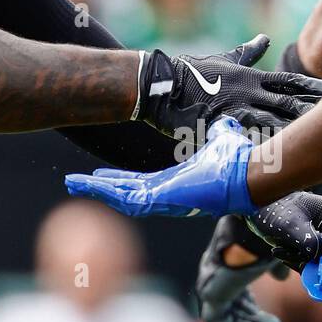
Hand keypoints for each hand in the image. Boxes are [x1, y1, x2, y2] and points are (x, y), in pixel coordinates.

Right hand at [65, 116, 256, 217]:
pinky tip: (91, 184)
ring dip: (97, 190)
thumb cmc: (239, 159)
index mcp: (175, 183)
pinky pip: (129, 199)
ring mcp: (164, 200)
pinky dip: (108, 192)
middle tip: (74, 183)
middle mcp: (166, 195)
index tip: (100, 175)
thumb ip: (220, 131)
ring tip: (73, 183)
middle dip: (98, 188)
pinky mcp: (164, 199)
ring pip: (121, 198)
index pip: (139, 185)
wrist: (249, 171)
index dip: (118, 180)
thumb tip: (227, 121)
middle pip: (123, 194)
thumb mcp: (222, 138)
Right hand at [136, 35, 321, 143]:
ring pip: (273, 122)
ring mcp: (237, 110)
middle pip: (289, 102)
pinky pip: (248, 139)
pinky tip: (282, 159)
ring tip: (320, 138)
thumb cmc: (193, 71)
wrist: (163, 84)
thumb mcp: (224, 60)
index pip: (290, 82)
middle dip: (315, 109)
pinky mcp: (223, 125)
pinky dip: (264, 148)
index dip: (313, 86)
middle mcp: (249, 93)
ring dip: (296, 131)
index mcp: (251, 78)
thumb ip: (247, 52)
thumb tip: (264, 39)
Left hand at [196, 215, 282, 321]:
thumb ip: (278, 264)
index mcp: (230, 255)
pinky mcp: (212, 290)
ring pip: (220, 314)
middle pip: (229, 304)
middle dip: (251, 321)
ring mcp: (212, 279)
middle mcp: (218, 267)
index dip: (251, 310)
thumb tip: (280, 278)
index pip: (233, 289)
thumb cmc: (274, 227)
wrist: (264, 223)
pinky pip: (214, 319)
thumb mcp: (281, 247)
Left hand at [245, 190, 321, 272]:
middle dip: (310, 262)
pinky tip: (282, 250)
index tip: (309, 269)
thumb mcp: (289, 225)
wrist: (259, 205)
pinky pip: (315, 260)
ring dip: (301, 261)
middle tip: (285, 255)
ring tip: (280, 250)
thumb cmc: (273, 208)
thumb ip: (308, 241)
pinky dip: (299, 260)